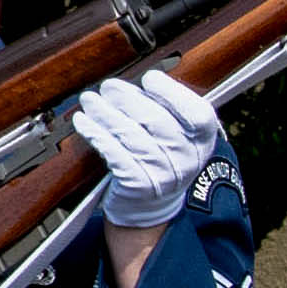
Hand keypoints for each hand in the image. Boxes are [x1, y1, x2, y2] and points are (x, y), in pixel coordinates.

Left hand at [72, 71, 223, 229]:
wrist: (150, 209)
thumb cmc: (160, 161)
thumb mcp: (177, 138)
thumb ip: (166, 110)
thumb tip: (136, 81)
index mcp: (203, 140)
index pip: (197, 113)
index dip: (172, 93)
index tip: (148, 78)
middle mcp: (188, 158)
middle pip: (157, 121)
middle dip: (127, 99)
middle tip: (107, 86)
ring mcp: (164, 175)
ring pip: (132, 136)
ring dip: (106, 113)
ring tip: (89, 100)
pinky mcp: (139, 185)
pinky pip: (114, 154)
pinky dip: (96, 134)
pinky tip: (83, 122)